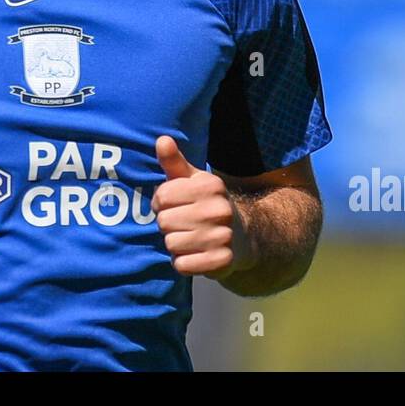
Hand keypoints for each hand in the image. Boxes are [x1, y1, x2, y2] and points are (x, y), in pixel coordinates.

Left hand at [152, 135, 254, 280]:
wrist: (243, 236)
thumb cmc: (207, 204)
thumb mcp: (193, 180)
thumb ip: (174, 162)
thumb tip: (162, 139)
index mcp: (210, 186)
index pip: (162, 197)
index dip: (161, 204)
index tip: (173, 205)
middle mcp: (219, 209)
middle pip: (164, 222)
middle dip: (168, 225)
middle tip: (183, 224)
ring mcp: (223, 236)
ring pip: (171, 244)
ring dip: (175, 244)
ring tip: (190, 238)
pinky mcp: (222, 261)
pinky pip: (182, 265)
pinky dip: (183, 262)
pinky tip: (195, 254)